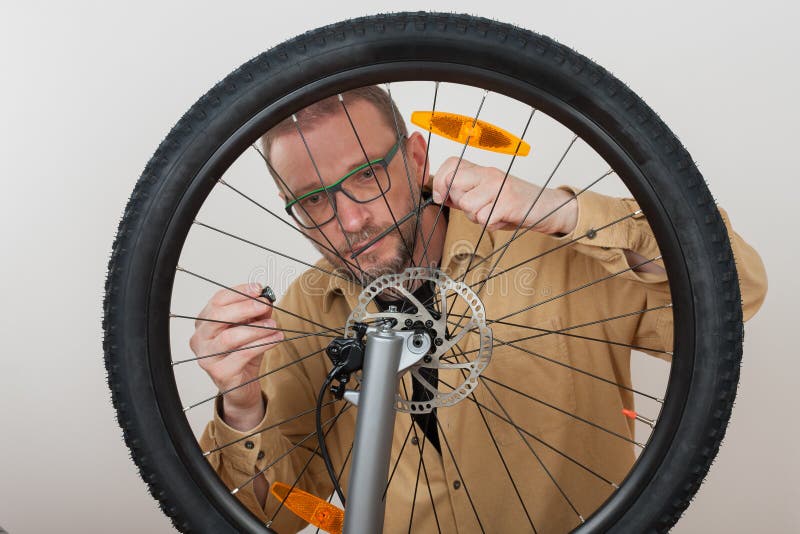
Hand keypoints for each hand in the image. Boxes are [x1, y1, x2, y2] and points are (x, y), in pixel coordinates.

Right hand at [189, 283, 282, 429]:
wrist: (242, 386)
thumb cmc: (243, 354)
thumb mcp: (252, 328)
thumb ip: (256, 313)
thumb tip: (266, 299)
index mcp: (204, 322)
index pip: (217, 300)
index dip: (239, 292)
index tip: (258, 288)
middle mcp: (200, 338)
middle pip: (218, 315)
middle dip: (245, 307)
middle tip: (265, 304)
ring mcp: (206, 356)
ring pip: (230, 336)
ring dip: (256, 328)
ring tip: (274, 325)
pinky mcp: (219, 372)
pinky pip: (242, 354)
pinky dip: (262, 344)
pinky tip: (276, 338)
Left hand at [430, 157, 576, 234]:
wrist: (547, 207)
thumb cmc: (514, 203)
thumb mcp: (487, 194)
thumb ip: (464, 193)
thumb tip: (439, 195)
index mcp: (483, 170)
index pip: (451, 164)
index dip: (439, 181)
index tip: (441, 196)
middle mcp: (490, 174)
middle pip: (454, 185)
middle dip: (458, 202)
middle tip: (475, 207)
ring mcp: (499, 187)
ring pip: (467, 205)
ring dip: (476, 217)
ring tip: (491, 214)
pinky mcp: (508, 203)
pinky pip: (484, 219)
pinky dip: (491, 224)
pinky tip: (502, 218)